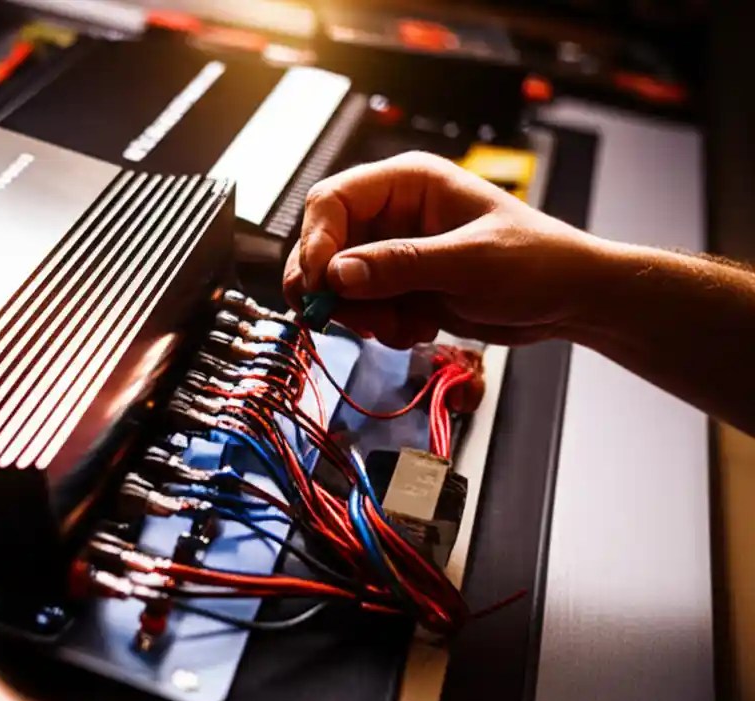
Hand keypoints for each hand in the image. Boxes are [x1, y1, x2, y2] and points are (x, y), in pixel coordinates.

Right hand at [283, 151, 607, 347]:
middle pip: (323, 245)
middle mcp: (391, 214)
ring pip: (338, 284)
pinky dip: (380, 327)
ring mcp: (393, 251)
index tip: (320, 286)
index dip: (315, 242)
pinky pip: (362, 308)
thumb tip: (338, 273)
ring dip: (360, 315)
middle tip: (353, 321)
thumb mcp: (470, 262)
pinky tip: (417, 329)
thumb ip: (401, 265)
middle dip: (334, 289)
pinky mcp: (399, 286)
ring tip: (402, 327)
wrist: (571, 300)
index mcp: (407, 183)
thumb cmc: (538, 262)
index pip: (331, 201)